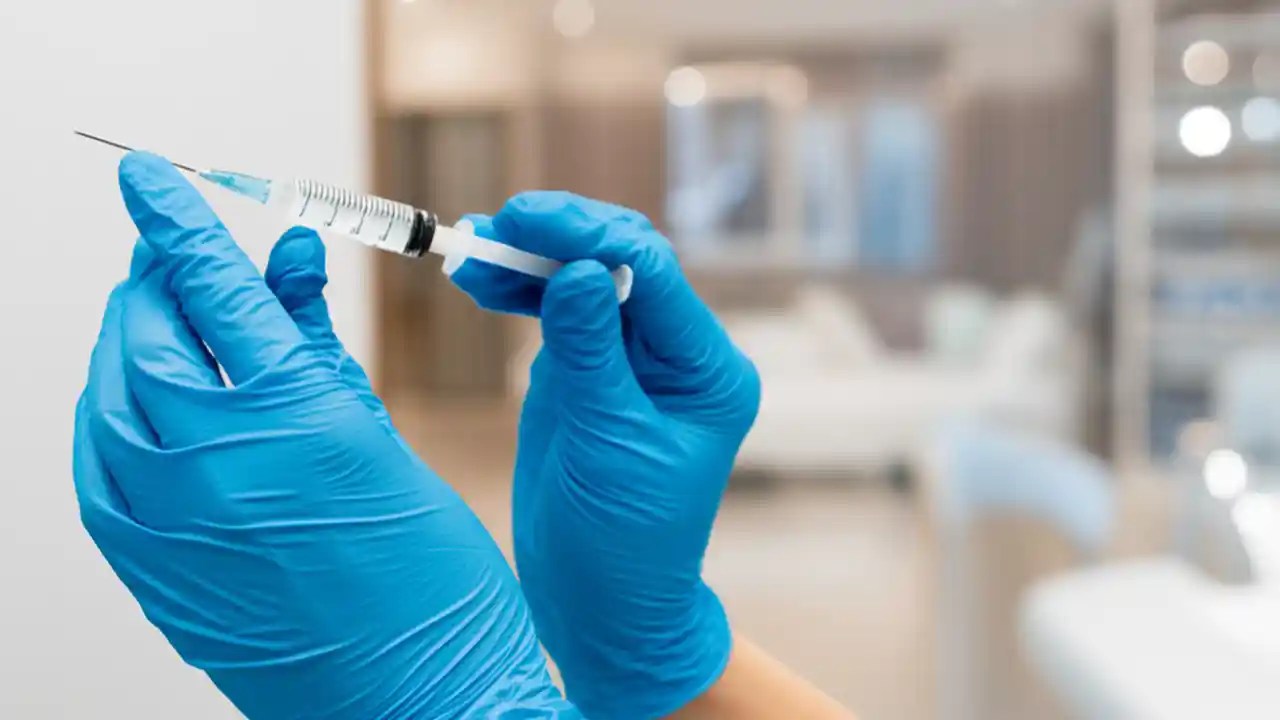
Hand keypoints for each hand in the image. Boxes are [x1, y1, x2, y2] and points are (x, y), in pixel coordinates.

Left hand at [73, 153, 578, 718]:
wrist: (424, 710)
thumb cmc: (435, 585)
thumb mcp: (387, 445)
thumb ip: (321, 349)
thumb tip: (287, 266)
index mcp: (292, 422)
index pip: (212, 289)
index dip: (177, 221)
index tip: (147, 173)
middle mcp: (209, 469)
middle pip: (145, 335)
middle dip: (157, 282)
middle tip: (176, 257)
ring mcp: (165, 529)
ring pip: (107, 401)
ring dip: (130, 348)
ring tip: (165, 326)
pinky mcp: (149, 577)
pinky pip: (98, 473)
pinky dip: (111, 422)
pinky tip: (143, 407)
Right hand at [450, 193, 761, 718]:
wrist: (602, 601)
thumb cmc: (623, 538)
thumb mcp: (607, 443)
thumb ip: (590, 353)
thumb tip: (579, 269)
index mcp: (706, 369)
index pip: (653, 273)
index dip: (589, 236)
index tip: (527, 221)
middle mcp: (675, 353)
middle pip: (620, 262)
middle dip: (558, 237)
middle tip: (496, 227)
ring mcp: (630, 358)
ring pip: (582, 280)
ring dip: (529, 260)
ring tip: (472, 249)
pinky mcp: (588, 372)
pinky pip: (556, 313)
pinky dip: (518, 293)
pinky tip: (479, 281)